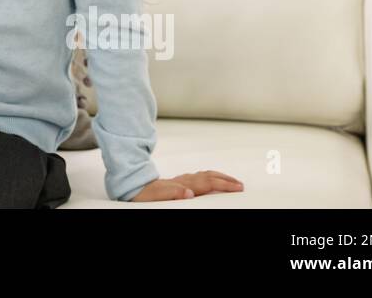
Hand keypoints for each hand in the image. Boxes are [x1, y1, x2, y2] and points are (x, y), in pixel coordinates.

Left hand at [130, 171, 244, 201]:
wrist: (131, 185)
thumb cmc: (143, 193)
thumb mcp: (157, 195)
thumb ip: (173, 193)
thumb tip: (188, 192)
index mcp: (182, 184)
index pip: (208, 183)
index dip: (224, 185)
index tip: (238, 187)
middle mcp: (183, 180)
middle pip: (209, 177)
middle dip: (226, 179)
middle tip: (240, 184)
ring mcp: (180, 180)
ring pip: (204, 176)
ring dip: (219, 177)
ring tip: (230, 181)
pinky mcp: (176, 182)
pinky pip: (198, 178)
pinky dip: (209, 178)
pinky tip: (209, 181)